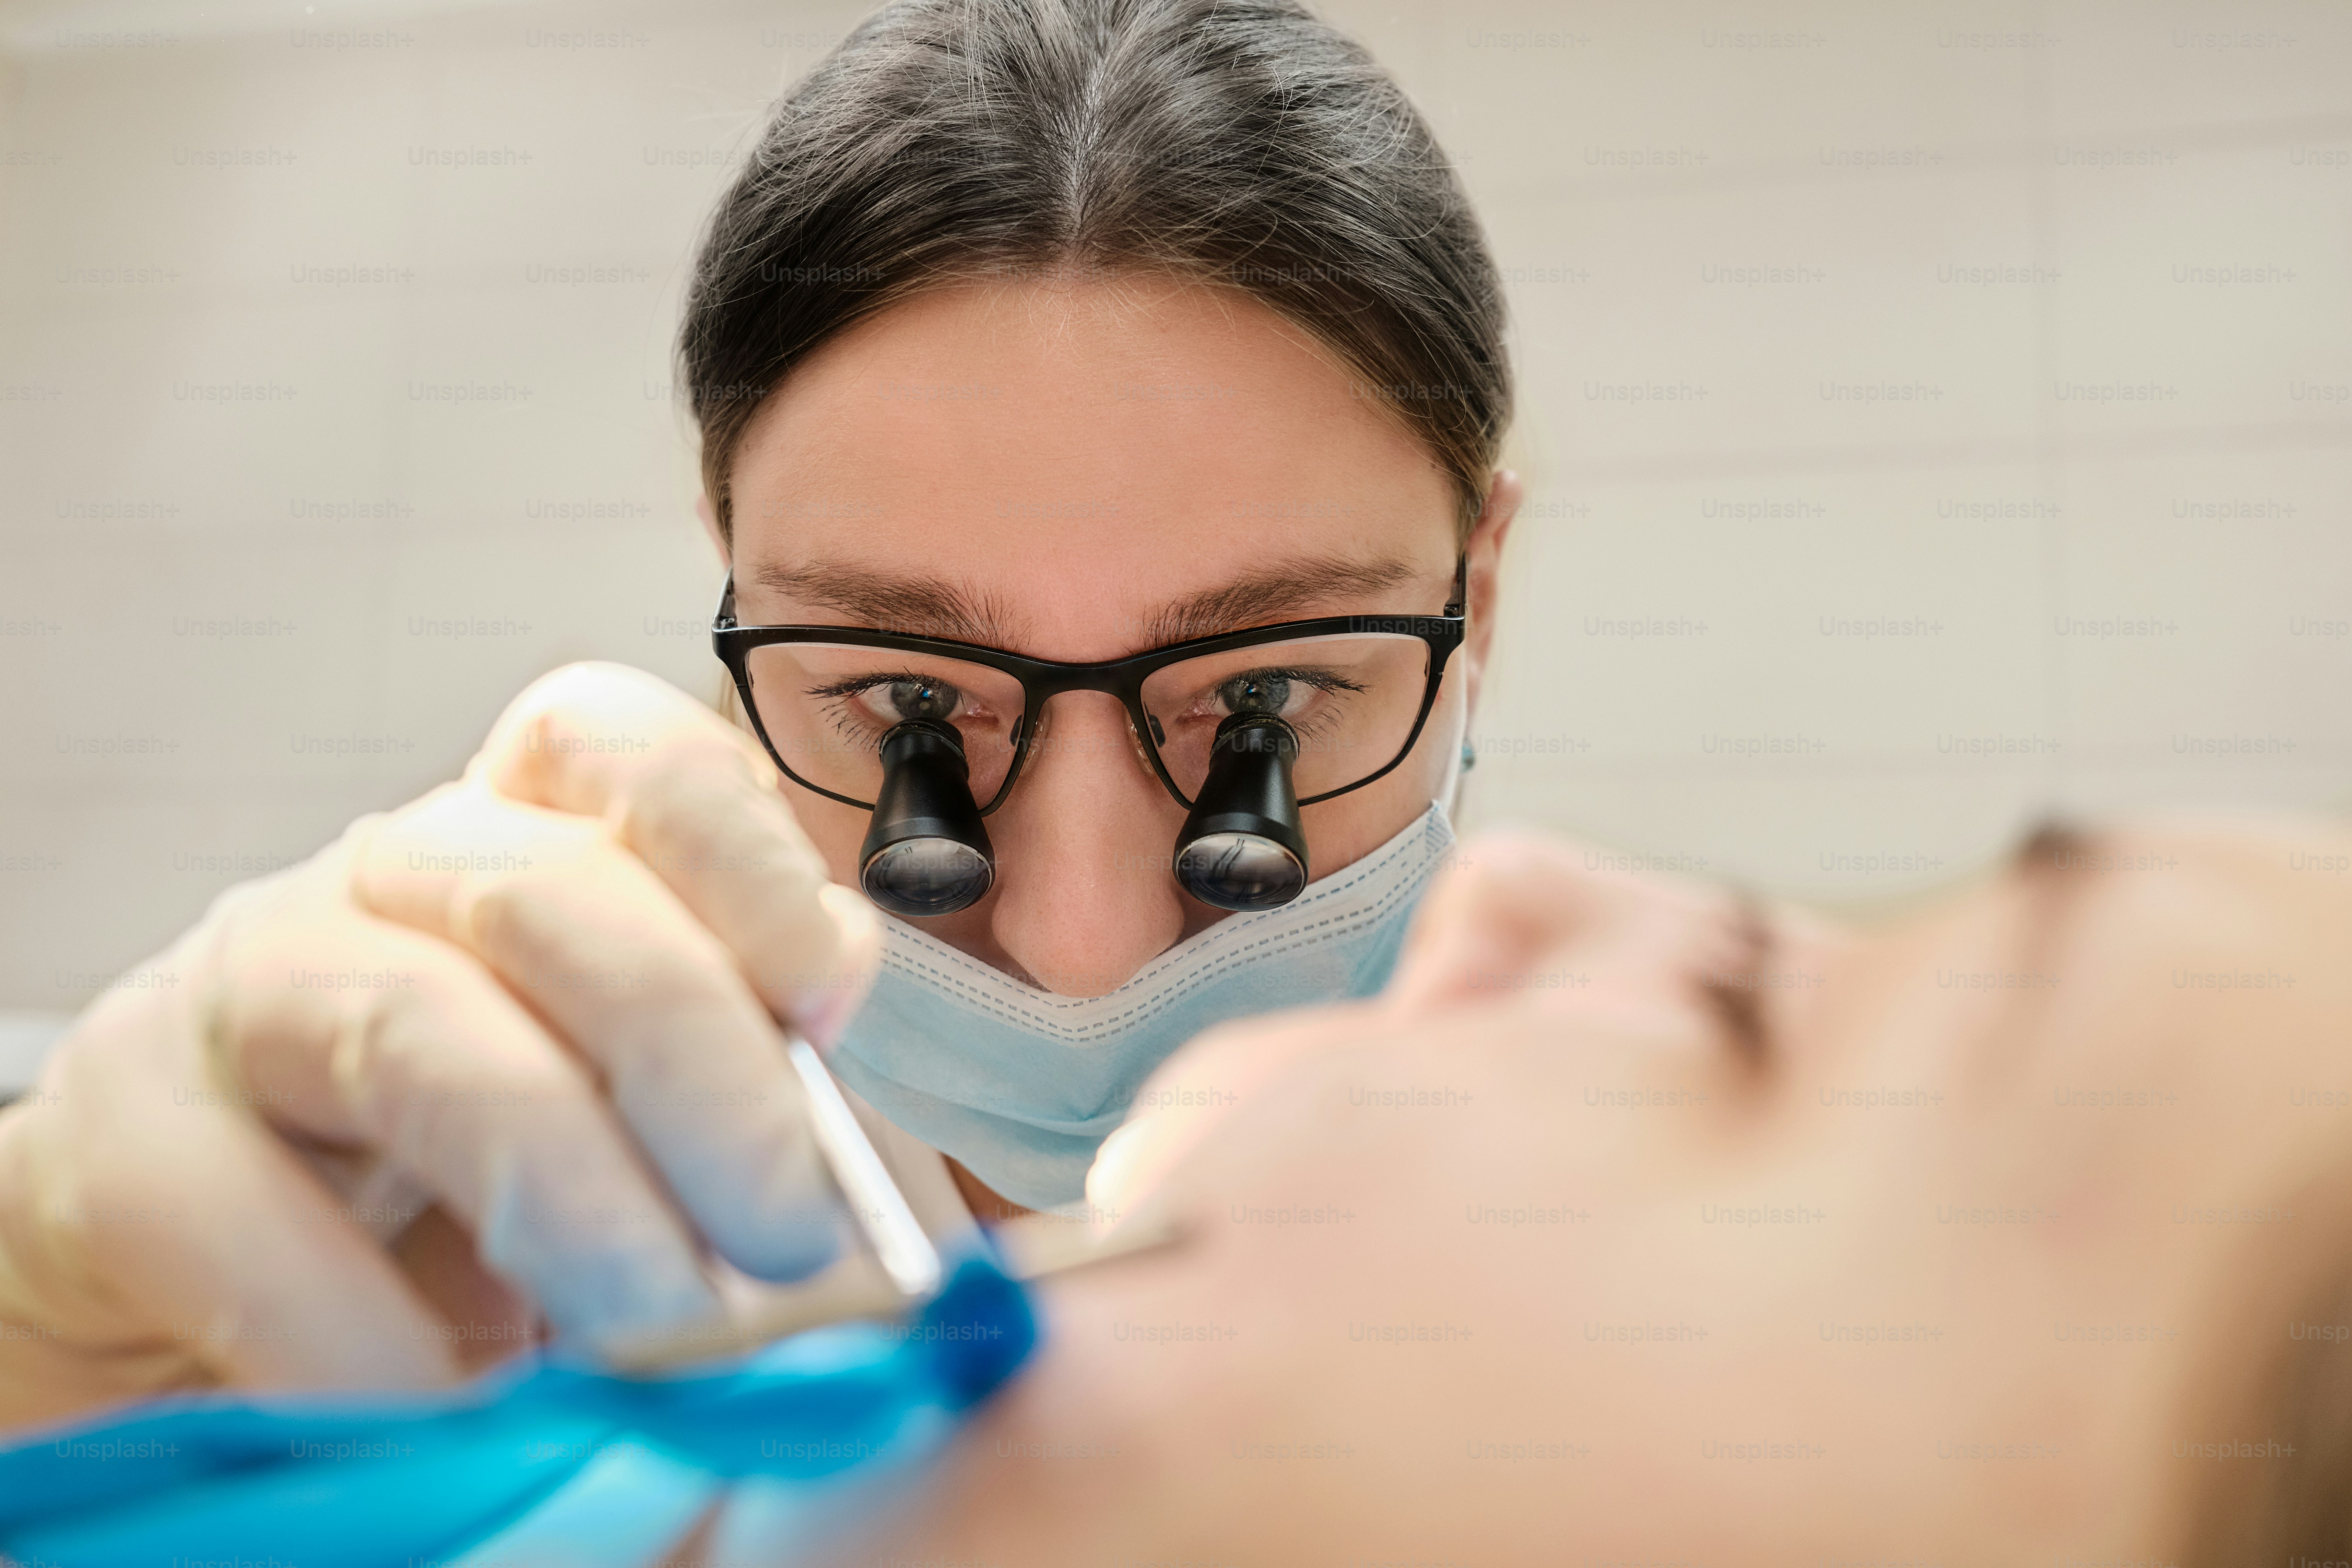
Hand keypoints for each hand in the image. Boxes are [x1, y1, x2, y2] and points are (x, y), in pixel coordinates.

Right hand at [0, 663, 877, 1431]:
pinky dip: (372, 1324)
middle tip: (789, 1230)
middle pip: (552, 897)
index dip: (742, 853)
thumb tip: (851, 1075)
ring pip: (422, 1030)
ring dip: (568, 1190)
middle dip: (700, 1065)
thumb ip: (755, 1075)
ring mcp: (254, 987)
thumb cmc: (489, 1172)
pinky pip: (252, 1212)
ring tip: (659, 1321)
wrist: (241, 1273)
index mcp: (532, 835)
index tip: (831, 993)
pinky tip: (457, 1393)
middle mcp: (390, 876)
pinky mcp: (136, 1136)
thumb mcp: (642, 1104)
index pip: (627, 752)